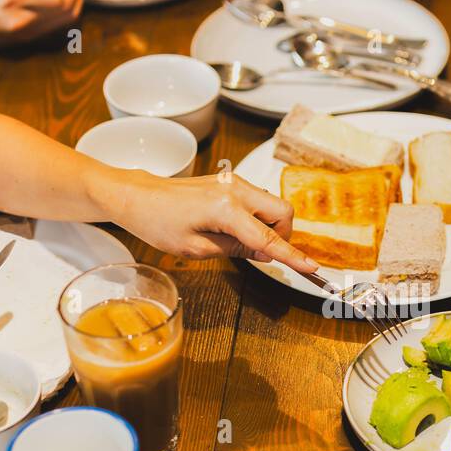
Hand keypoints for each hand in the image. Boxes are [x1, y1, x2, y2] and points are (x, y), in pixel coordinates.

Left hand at [112, 173, 319, 274]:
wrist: (139, 196)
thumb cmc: (158, 223)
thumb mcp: (196, 248)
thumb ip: (236, 250)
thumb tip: (266, 253)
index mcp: (226, 209)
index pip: (268, 237)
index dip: (292, 255)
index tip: (311, 268)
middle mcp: (235, 190)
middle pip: (282, 211)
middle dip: (281, 234)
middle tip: (260, 252)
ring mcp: (233, 182)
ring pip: (272, 204)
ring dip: (267, 225)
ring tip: (237, 240)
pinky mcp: (229, 182)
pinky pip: (257, 200)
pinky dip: (255, 217)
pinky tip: (232, 229)